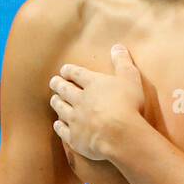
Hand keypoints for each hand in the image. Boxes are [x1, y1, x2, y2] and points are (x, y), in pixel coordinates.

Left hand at [49, 44, 145, 160]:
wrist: (119, 133)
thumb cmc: (127, 104)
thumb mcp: (130, 78)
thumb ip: (122, 62)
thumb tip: (117, 46)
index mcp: (92, 84)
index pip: (76, 74)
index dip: (69, 71)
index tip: (63, 70)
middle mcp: (80, 100)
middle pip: (64, 90)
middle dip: (58, 84)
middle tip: (53, 82)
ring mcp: (75, 119)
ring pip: (60, 108)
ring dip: (56, 102)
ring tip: (54, 99)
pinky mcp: (74, 137)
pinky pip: (62, 130)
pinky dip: (59, 126)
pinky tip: (57, 124)